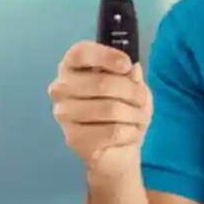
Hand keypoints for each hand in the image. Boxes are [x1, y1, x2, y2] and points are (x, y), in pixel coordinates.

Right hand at [48, 40, 152, 178]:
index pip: (80, 53)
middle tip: (142, 99)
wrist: (115, 151)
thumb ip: (131, 77)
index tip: (127, 64)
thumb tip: (134, 68)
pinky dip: (130, 132)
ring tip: (140, 118)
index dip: (105, 56)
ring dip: (134, 114)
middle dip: (131, 91)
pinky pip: (112, 131)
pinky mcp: (73, 138)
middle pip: (101, 82)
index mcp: (72, 67)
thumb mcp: (133, 89)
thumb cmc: (121, 112)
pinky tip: (131, 133)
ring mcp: (64, 114)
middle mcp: (61, 88)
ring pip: (109, 108)